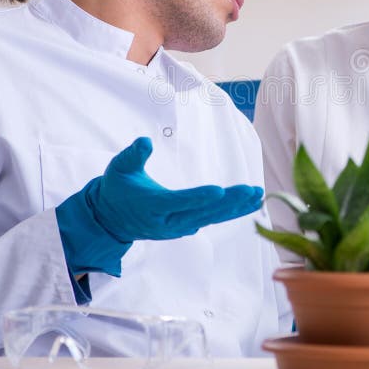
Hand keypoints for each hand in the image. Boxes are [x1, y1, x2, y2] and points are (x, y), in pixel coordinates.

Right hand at [86, 137, 262, 242]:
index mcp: (152, 206)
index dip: (199, 197)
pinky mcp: (185, 227)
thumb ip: (133, 155)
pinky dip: (231, 213)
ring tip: (257, 196)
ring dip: (236, 208)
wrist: (111, 219)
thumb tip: (145, 141)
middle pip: (202, 212)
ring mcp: (178, 228)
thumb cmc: (117, 188)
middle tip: (252, 191)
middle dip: (229, 203)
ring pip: (211, 218)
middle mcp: (167, 222)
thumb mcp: (119, 168)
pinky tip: (248, 204)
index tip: (219, 191)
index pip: (179, 202)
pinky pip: (211, 220)